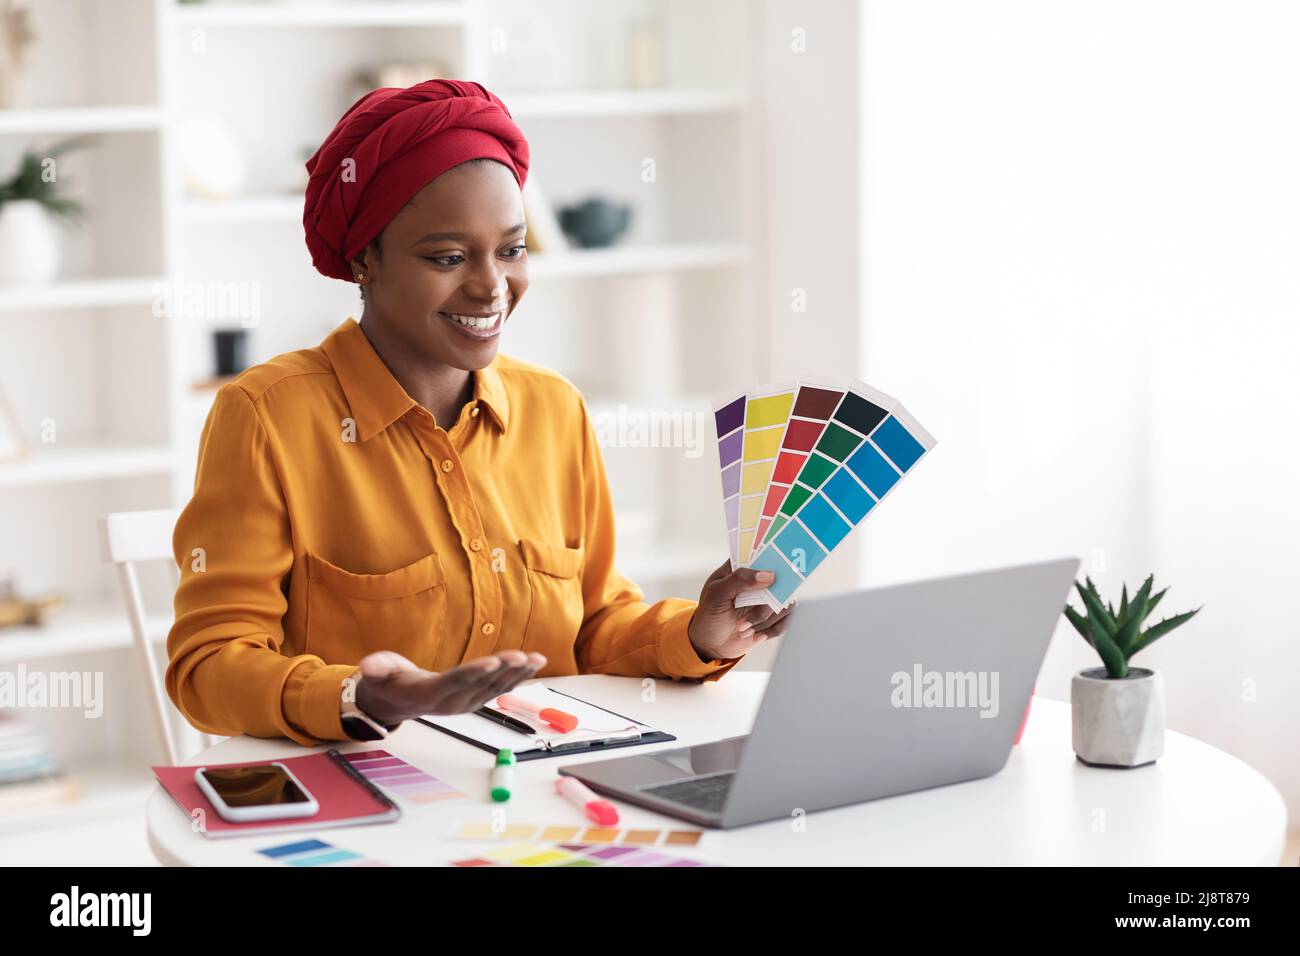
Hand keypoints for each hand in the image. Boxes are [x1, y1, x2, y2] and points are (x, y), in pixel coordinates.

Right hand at [353, 649, 546, 726]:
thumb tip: (367, 666)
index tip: (492, 662)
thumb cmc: (388, 681)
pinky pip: (500, 688)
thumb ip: (376, 668)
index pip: (454, 682)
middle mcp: (452, 702)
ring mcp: (466, 702)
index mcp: (429, 694)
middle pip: (480, 685)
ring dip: (517, 674)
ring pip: (495, 688)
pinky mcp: (476, 698)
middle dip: (502, 671)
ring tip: (536, 659)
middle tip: (521, 656)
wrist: (397, 701)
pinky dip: (519, 676)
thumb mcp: (377, 672)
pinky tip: (535, 662)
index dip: (473, 673)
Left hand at [686, 560, 796, 662]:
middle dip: (765, 603)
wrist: (712, 644)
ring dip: (764, 619)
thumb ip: (739, 580)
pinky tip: (753, 633)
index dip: (773, 558)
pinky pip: (787, 620)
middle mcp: (758, 580)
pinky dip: (770, 629)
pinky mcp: (775, 616)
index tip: (772, 573)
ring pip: (785, 603)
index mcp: (741, 567)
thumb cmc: (710, 615)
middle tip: (748, 615)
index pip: (762, 553)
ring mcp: (769, 598)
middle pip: (781, 579)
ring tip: (742, 627)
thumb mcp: (716, 594)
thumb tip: (767, 575)